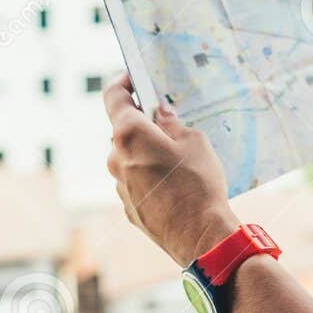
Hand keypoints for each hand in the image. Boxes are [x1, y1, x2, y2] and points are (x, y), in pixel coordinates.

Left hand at [103, 73, 237, 264]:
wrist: (200, 235)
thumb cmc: (198, 183)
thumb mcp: (193, 141)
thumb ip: (171, 123)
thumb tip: (160, 113)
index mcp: (129, 135)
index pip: (112, 97)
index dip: (123, 82)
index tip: (135, 77)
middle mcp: (116, 159)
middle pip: (123, 130)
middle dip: (144, 122)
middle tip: (170, 121)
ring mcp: (120, 186)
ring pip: (130, 157)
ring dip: (147, 151)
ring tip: (179, 158)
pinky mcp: (129, 207)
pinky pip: (136, 181)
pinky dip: (150, 175)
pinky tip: (176, 183)